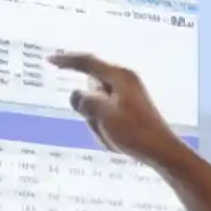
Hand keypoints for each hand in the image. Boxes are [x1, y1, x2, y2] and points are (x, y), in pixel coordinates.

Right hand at [48, 52, 190, 165]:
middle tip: (104, 127)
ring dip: (97, 121)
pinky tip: (117, 139)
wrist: (161, 151)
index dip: (67, 61)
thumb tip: (75, 94)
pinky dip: (105, 126)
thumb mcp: (104, 116)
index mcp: (120, 77)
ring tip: (113, 135)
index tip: (50, 60)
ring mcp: (127, 95)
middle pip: (91, 89)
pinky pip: (106, 115)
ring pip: (97, 105)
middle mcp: (124, 81)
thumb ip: (85, 102)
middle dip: (89, 109)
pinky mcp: (129, 108)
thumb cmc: (135, 133)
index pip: (88, 62)